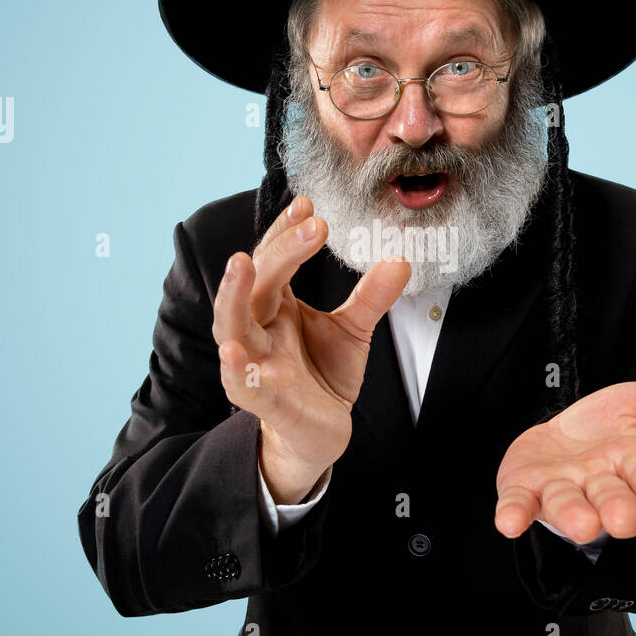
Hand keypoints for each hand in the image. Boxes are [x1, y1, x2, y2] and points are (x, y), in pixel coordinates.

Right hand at [212, 195, 411, 501]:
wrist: (321, 432)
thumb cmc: (324, 374)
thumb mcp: (354, 330)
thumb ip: (372, 296)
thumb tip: (402, 260)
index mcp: (276, 305)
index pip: (275, 260)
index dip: (287, 232)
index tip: (309, 204)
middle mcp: (259, 328)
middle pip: (258, 283)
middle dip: (280, 252)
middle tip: (311, 224)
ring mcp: (256, 363)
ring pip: (233, 325)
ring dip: (234, 295)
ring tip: (241, 263)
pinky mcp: (263, 399)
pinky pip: (242, 383)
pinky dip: (236, 369)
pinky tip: (234, 351)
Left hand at [494, 381, 635, 542]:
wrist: (559, 435)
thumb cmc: (608, 425)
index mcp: (632, 464)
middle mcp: (598, 483)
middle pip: (611, 499)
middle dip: (618, 509)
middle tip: (624, 521)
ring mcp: (560, 489)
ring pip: (568, 506)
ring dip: (573, 517)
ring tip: (583, 525)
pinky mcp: (524, 489)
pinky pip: (518, 504)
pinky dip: (514, 514)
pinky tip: (508, 523)